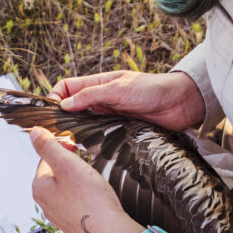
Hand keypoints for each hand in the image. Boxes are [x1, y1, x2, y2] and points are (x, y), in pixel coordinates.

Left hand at [28, 127, 143, 232]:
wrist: (109, 232)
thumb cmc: (90, 199)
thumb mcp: (67, 165)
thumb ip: (49, 147)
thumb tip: (34, 132)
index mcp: (39, 188)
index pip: (45, 159)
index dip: (63, 151)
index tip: (78, 152)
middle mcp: (45, 204)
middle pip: (56, 174)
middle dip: (72, 167)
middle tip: (87, 169)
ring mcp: (59, 216)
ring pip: (67, 189)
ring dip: (79, 182)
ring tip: (93, 184)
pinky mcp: (73, 223)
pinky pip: (76, 203)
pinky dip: (85, 197)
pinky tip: (95, 199)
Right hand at [49, 70, 204, 130]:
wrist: (180, 103)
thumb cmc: (152, 89)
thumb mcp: (118, 89)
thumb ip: (91, 96)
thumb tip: (64, 104)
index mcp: (97, 84)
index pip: (66, 87)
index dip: (55, 97)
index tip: (51, 113)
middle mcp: (100, 100)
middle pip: (72, 108)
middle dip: (62, 118)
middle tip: (58, 133)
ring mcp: (109, 115)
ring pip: (84, 124)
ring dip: (77, 131)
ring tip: (71, 142)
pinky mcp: (119, 129)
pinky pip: (100, 135)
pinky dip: (93, 141)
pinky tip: (90, 148)